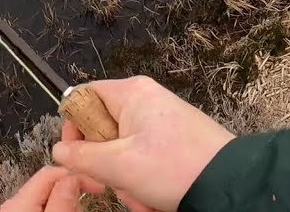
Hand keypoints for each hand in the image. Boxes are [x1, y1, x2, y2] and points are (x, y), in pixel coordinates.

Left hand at [0, 165, 102, 211]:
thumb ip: (62, 201)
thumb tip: (73, 175)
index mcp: (19, 201)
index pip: (50, 172)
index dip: (76, 174)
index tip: (98, 185)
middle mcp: (13, 203)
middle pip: (47, 183)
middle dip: (71, 187)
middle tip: (92, 196)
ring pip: (45, 197)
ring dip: (65, 199)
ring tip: (79, 207)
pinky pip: (40, 206)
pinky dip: (54, 207)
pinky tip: (65, 211)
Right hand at [52, 76, 233, 211]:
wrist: (231, 185)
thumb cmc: (176, 168)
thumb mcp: (118, 165)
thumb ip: (81, 156)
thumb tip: (59, 151)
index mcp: (131, 93)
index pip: (83, 97)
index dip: (73, 128)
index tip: (76, 156)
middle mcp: (146, 101)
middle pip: (102, 127)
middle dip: (103, 162)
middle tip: (111, 183)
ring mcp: (161, 121)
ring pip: (122, 148)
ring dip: (123, 177)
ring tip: (138, 195)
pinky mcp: (173, 141)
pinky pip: (142, 157)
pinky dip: (142, 179)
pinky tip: (152, 197)